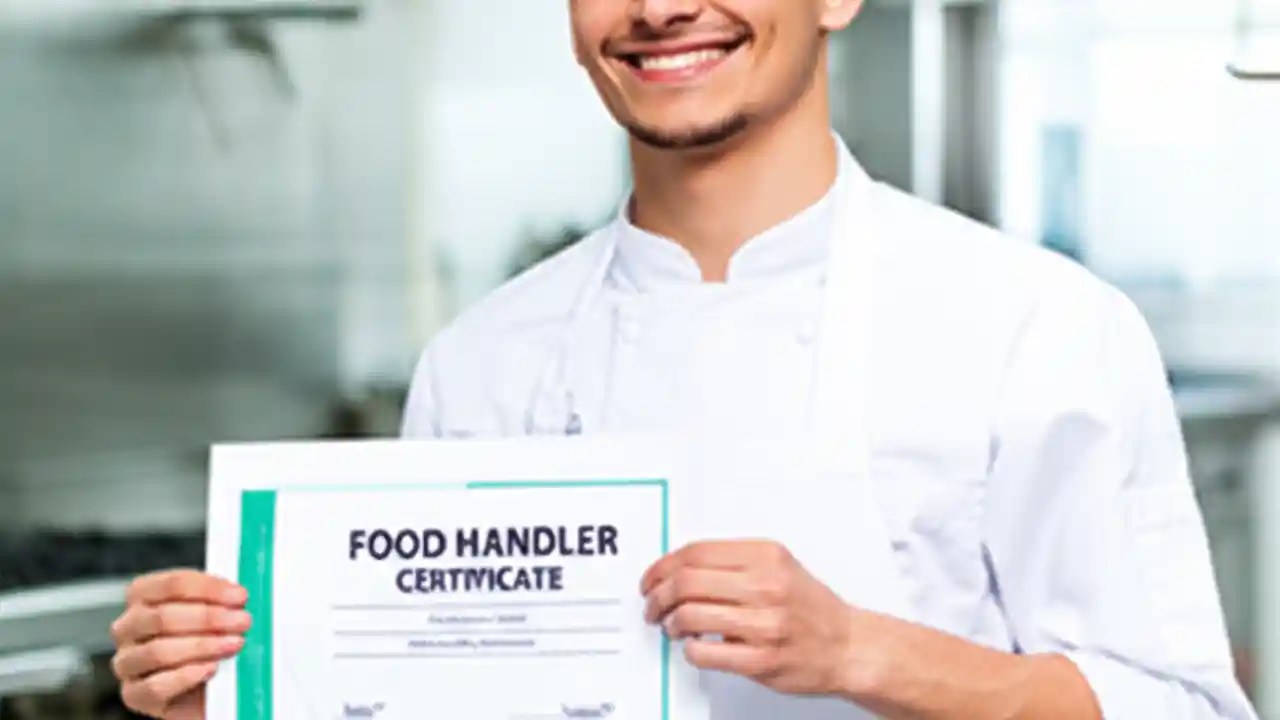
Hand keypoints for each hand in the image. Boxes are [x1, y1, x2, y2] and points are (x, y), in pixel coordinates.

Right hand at [110, 569, 250, 718]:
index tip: (239, 596)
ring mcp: (127, 663)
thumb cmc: (207, 646)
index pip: (169, 584)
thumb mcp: (213, 617)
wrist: (203, 692)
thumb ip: (222, 602)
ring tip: (233, 645)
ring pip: (158, 651)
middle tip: (242, 621)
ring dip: (202, 646)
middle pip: (162, 617)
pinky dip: (186, 676)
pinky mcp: (134, 695)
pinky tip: (211, 669)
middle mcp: (128, 628)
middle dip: (208, 617)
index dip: (208, 588)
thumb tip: (241, 596)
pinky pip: (155, 686)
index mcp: (144, 598)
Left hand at [640, 540, 855, 695]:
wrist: (848, 646)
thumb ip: (736, 562)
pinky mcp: (761, 659)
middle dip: (658, 594)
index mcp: (766, 556)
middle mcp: (766, 586)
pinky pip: (704, 652)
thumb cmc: (812, 608)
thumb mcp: (780, 566)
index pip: (696, 552)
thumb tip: (681, 567)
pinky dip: (689, 649)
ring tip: (672, 626)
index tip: (653, 577)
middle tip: (653, 603)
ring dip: (669, 622)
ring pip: (690, 615)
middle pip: (687, 581)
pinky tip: (694, 646)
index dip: (663, 566)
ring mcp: (764, 624)